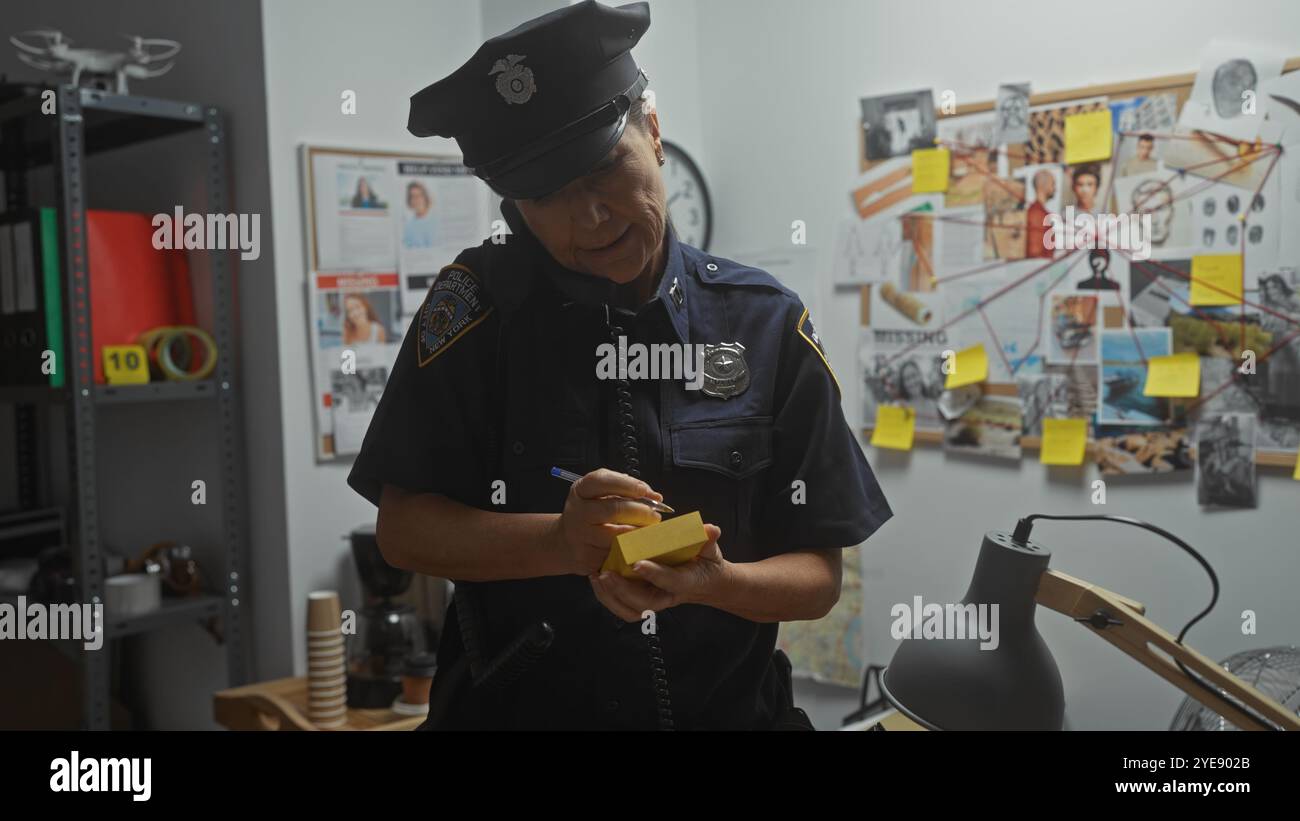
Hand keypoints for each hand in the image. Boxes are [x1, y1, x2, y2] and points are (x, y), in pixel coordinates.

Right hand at [551, 468, 662, 576]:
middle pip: (614, 510)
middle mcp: (577, 511)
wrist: (566, 542)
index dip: (627, 485)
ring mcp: (580, 536)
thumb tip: (654, 496)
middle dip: (641, 512)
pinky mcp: (586, 557)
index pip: (603, 481)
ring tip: (648, 532)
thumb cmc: (590, 513)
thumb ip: (624, 490)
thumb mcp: (599, 494)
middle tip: (655, 516)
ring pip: (617, 536)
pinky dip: (630, 550)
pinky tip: (637, 546)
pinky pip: (615, 554)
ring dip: (638, 534)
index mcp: (581, 490)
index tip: (645, 490)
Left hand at [590, 524, 725, 620]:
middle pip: (643, 602)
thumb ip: (708, 541)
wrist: (704, 582)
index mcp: (685, 582)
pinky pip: (622, 606)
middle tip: (607, 573)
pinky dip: (607, 596)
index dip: (654, 574)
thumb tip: (710, 529)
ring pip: (629, 609)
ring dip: (611, 595)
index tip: (637, 563)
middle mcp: (667, 596)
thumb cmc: (704, 563)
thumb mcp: (710, 550)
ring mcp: (653, 600)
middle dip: (623, 589)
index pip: (670, 581)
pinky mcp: (641, 600)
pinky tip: (597, 578)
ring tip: (598, 576)